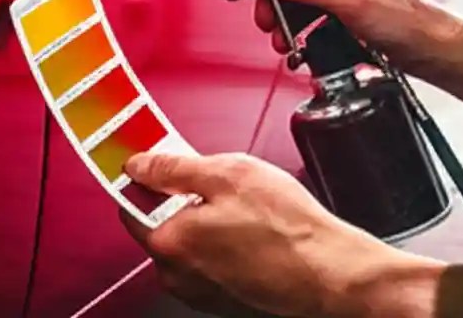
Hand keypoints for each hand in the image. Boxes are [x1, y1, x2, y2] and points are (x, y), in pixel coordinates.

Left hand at [121, 152, 442, 317]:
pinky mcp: (226, 299)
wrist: (332, 275)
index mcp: (168, 243)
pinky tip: (252, 229)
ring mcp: (201, 292)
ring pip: (189, 243)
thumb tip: (140, 164)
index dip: (142, 179)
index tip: (151, 163)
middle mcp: (178, 275)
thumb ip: (174, 167)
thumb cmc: (288, 231)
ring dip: (203, 221)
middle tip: (211, 179)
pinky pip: (211, 261)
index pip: (130, 206)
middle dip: (179, 199)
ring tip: (242, 206)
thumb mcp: (227, 174)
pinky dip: (222, 243)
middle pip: (160, 225)